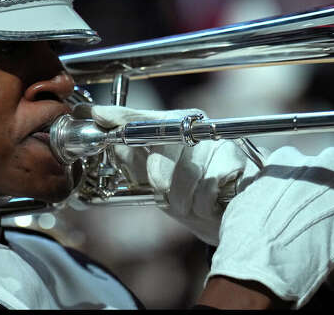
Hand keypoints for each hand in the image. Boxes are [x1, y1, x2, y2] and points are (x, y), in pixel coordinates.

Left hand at [91, 105, 261, 244]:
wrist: (235, 217)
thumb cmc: (194, 195)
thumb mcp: (159, 177)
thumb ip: (132, 153)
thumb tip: (100, 121)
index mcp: (180, 126)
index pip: (146, 118)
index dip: (122, 117)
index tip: (98, 115)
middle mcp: (199, 128)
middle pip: (160, 151)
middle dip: (162, 184)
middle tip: (174, 196)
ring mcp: (218, 142)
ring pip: (182, 177)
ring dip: (184, 201)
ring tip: (196, 202)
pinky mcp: (235, 161)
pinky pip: (204, 190)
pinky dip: (204, 206)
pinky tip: (213, 204)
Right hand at [208, 145, 333, 308]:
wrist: (258, 266)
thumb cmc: (245, 239)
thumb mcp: (246, 201)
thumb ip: (263, 187)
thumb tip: (265, 189)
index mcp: (286, 160)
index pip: (301, 159)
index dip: (305, 176)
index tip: (303, 188)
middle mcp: (318, 167)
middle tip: (327, 205)